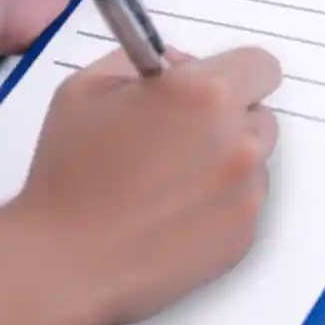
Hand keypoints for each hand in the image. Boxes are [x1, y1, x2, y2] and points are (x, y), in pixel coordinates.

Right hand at [11, 46, 281, 324]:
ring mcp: (246, 194)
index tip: (209, 86)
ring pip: (255, 163)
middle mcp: (239, 142)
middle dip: (228, 119)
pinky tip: (171, 215)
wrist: (64, 263)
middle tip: (179, 136)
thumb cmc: (67, 174)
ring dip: (225, 163)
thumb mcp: (86, 89)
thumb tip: (178, 64)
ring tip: (168, 183)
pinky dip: (218, 205)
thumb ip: (142, 62)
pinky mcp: (244, 237)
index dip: (233, 73)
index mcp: (205, 94)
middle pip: (259, 115)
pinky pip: (243, 205)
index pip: (260, 65)